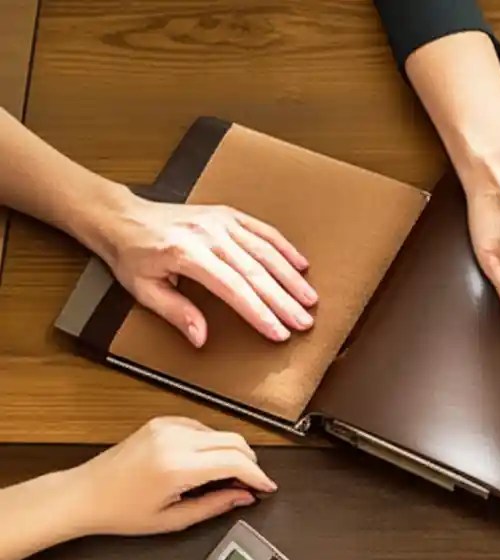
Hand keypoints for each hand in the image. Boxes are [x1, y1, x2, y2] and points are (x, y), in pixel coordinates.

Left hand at [60, 417, 276, 536]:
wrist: (84, 495)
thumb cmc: (119, 510)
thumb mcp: (172, 519)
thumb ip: (215, 506)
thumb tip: (244, 496)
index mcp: (177, 466)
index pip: (235, 461)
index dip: (258, 476)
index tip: (267, 487)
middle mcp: (174, 440)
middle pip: (234, 441)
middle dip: (250, 463)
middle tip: (251, 484)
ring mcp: (167, 427)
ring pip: (221, 432)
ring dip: (232, 452)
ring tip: (228, 476)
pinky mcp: (161, 422)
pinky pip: (202, 427)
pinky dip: (213, 443)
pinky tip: (207, 462)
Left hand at [91, 192, 316, 346]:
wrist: (123, 217)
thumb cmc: (132, 254)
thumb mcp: (144, 290)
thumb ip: (176, 313)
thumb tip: (201, 337)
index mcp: (186, 254)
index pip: (232, 288)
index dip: (258, 312)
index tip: (277, 331)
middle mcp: (208, 234)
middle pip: (256, 272)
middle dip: (283, 300)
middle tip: (304, 321)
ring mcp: (221, 222)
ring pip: (265, 252)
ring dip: (291, 277)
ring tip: (310, 299)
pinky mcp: (228, 215)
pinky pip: (263, 231)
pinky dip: (285, 248)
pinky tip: (301, 265)